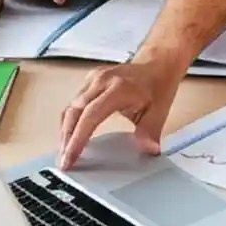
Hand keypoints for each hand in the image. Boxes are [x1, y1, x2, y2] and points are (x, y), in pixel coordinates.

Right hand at [58, 54, 185, 169]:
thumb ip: (150, 131)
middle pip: (75, 112)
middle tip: (64, 162)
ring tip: (65, 153)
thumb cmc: (157, 85)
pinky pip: (74, 103)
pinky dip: (70, 121)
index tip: (71, 158)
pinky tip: (71, 136)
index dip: (78, 138)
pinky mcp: (89, 81)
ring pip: (71, 107)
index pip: (91, 116)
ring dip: (65, 131)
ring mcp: (93, 79)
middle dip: (66, 139)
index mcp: (119, 88)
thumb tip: (148, 150)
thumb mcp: (160, 110)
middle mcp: (101, 81)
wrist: (156, 64)